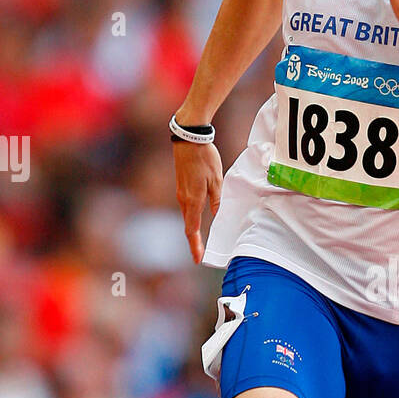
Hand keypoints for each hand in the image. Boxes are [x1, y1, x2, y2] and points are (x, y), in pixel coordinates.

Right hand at [174, 140, 222, 263]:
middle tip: (199, 255)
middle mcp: (183, 199)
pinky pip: (186, 207)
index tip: (198, 258)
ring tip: (199, 242)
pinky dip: (191, 218)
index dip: (195, 245)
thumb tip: (218, 218)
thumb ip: (217, 200)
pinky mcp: (181, 186)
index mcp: (193, 200)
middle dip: (193, 242)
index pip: (192, 229)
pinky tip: (197, 220)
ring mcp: (180, 192)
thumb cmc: (204, 158)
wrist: (188, 139)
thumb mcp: (217, 180)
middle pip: (188, 226)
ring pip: (187, 216)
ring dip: (192, 230)